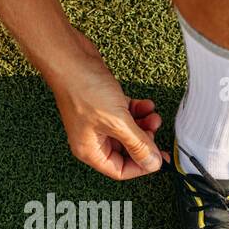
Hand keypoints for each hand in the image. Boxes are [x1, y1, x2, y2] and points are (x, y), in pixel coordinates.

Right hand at [46, 30, 163, 179]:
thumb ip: (138, 144)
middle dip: (144, 142)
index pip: (120, 170)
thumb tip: (152, 163)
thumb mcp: (118, 122)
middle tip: (155, 132)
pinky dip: (138, 111)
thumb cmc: (84, 89)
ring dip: (144, 125)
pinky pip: (126, 115)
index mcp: (90, 150)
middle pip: (126, 151)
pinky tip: (146, 105)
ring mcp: (99, 121)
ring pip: (128, 132)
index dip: (141, 166)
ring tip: (153, 116)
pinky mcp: (104, 105)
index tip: (157, 157)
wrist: (70, 58)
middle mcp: (93, 139)